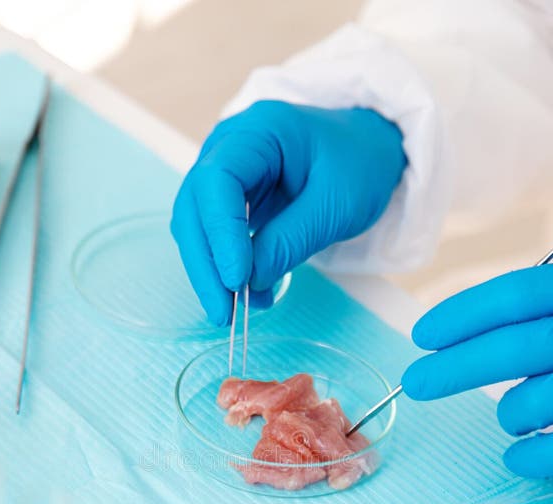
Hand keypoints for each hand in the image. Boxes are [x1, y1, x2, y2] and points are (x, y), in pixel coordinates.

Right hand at [171, 101, 405, 324]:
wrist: (367, 150)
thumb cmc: (358, 164)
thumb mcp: (335, 204)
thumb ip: (291, 240)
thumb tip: (250, 282)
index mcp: (257, 132)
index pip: (217, 181)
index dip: (222, 233)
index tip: (237, 279)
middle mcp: (228, 148)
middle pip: (195, 208)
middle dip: (206, 264)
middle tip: (223, 312)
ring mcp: (224, 176)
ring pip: (196, 228)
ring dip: (210, 273)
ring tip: (235, 312)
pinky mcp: (229, 203)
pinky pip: (213, 238)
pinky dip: (224, 270)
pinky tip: (248, 296)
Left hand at [402, 265, 552, 476]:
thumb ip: (541, 317)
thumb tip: (466, 339)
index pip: (521, 294)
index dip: (466, 313)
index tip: (423, 334)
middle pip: (516, 346)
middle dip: (456, 367)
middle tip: (417, 383)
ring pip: (531, 403)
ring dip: (509, 414)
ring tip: (512, 418)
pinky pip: (552, 452)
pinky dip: (527, 458)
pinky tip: (517, 456)